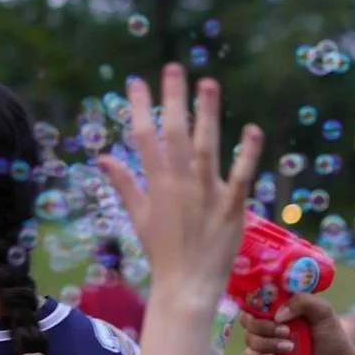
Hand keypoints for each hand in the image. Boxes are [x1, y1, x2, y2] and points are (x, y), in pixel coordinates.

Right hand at [99, 66, 261, 306]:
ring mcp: (207, 195)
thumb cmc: (163, 252)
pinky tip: (252, 129)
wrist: (186, 287)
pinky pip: (240, 176)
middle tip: (175, 67)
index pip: (144, 138)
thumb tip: (102, 157)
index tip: (137, 81)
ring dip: (207, 115)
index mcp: (156, 185)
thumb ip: (124, 184)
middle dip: (174, 99)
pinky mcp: (232, 208)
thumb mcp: (138, 217)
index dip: (141, 108)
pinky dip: (246, 154)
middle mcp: (179, 185)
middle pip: (175, 135)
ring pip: (207, 147)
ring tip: (208, 83)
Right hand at [243, 294, 354, 354]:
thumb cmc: (330, 336)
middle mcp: (270, 323)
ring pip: (250, 338)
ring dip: (267, 343)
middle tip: (286, 331)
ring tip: (290, 348)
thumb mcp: (323, 311)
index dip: (253, 300)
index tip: (261, 304)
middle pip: (248, 319)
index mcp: (280, 307)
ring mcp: (267, 342)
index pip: (256, 298)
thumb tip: (278, 315)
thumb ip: (303, 301)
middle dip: (263, 326)